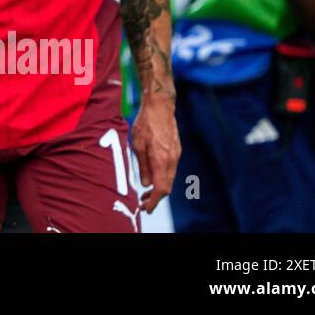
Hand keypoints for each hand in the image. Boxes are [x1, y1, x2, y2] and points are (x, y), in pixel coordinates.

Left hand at [130, 93, 179, 212]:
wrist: (161, 106)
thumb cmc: (146, 123)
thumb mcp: (137, 144)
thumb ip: (142, 166)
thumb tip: (145, 183)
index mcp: (161, 159)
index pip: (161, 188)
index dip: (154, 201)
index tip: (146, 207)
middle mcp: (172, 160)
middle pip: (167, 186)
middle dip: (156, 197)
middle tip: (143, 201)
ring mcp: (176, 155)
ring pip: (170, 178)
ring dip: (159, 187)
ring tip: (146, 191)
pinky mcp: (176, 150)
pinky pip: (171, 169)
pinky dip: (163, 177)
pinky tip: (153, 175)